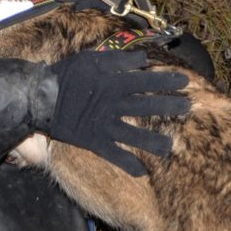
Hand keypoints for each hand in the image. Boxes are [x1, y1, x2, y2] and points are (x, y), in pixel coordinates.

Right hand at [42, 50, 188, 175]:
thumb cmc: (68, 74)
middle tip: (188, 107)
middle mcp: (113, 104)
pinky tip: (141, 172)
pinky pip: (113, 154)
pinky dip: (126, 163)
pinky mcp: (93, 140)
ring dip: (152, 141)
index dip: (166, 81)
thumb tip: (143, 59)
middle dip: (168, 106)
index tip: (185, 81)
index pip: (146, 80)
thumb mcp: (92, 59)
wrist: (42, 96)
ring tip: (170, 147)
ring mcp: (104, 124)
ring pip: (133, 134)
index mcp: (113, 83)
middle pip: (146, 106)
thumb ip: (118, 60)